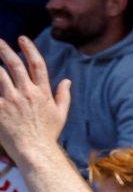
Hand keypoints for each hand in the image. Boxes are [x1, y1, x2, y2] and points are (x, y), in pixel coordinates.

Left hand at [0, 38, 70, 154]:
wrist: (36, 152)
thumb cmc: (48, 135)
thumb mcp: (61, 114)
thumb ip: (63, 95)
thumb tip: (67, 80)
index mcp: (43, 93)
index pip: (37, 64)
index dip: (29, 49)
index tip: (22, 39)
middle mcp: (28, 93)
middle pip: (14, 64)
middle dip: (4, 49)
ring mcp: (12, 100)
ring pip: (0, 75)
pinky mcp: (0, 109)